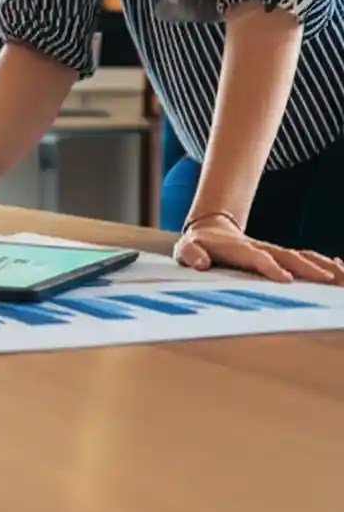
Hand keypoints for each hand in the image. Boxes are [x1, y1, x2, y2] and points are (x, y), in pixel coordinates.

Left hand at [175, 215, 343, 284]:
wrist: (210, 230)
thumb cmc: (197, 245)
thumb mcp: (184, 249)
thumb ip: (190, 254)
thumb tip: (201, 263)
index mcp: (237, 248)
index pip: (256, 257)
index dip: (270, 267)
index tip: (286, 280)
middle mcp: (259, 248)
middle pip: (287, 256)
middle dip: (308, 267)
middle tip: (329, 280)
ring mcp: (272, 251)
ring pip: (301, 256)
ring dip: (323, 265)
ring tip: (343, 277)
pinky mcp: (279, 256)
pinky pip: (304, 258)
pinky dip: (324, 264)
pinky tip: (341, 273)